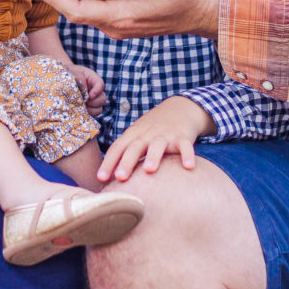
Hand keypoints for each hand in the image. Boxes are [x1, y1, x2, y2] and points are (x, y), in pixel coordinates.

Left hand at [70, 63, 105, 115]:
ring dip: (91, 110)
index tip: (89, 96)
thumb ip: (79, 81)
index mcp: (92, 80)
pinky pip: (93, 115)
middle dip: (94, 102)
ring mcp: (92, 101)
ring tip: (81, 107)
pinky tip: (79, 111)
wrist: (60, 81)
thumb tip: (84, 95)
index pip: (100, 84)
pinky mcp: (88, 109)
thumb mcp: (73, 74)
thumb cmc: (68, 75)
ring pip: (99, 109)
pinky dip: (88, 114)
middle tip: (84, 102)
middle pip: (103, 98)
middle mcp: (94, 91)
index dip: (97, 91)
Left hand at [98, 96, 214, 181]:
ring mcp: (165, 135)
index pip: (117, 148)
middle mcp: (147, 134)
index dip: (108, 162)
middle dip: (127, 162)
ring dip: (153, 156)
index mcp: (133, 135)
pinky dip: (187, 155)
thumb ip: (124, 154)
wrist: (180, 108)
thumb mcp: (136, 136)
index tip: (100, 179)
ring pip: (158, 145)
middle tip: (120, 178)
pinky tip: (188, 167)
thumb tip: (106, 180)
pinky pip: (185, 146)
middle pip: (135, 147)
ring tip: (150, 170)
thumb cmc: (152, 129)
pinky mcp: (183, 137)